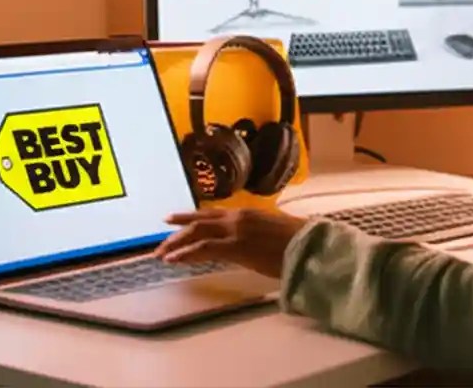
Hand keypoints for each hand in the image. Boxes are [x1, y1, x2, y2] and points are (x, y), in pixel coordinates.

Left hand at [152, 207, 308, 278]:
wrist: (311, 247)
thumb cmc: (301, 242)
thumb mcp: (275, 231)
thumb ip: (258, 232)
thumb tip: (251, 241)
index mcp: (248, 213)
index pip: (213, 213)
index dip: (192, 216)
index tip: (175, 219)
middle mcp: (239, 217)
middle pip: (200, 221)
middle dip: (178, 231)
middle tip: (162, 241)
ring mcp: (236, 231)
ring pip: (197, 233)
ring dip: (176, 243)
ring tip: (161, 254)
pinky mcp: (236, 247)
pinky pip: (203, 249)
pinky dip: (185, 253)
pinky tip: (173, 260)